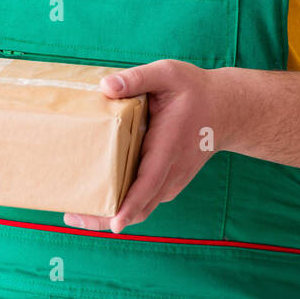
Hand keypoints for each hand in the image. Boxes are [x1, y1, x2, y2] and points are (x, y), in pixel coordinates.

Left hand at [65, 59, 235, 232]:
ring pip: (140, 208)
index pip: (149, 182)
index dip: (132, 205)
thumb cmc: (195, 91)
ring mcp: (169, 181)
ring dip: (109, 215)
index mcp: (168, 148)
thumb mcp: (168, 74)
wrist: (227, 111)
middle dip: (106, 218)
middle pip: (139, 207)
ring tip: (75, 213)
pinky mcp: (165, 182)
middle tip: (72, 216)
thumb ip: (137, 78)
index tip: (115, 224)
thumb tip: (105, 85)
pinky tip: (96, 201)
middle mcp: (171, 172)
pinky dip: (121, 206)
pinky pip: (142, 200)